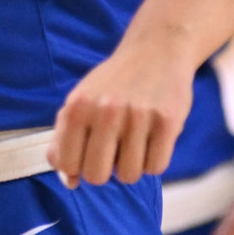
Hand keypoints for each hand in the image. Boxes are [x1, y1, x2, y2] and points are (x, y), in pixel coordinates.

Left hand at [51, 42, 193, 188]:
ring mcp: (137, 116)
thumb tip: (69, 182)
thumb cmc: (113, 84)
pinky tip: (151, 139)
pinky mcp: (167, 122)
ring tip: (133, 141)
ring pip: (129, 175)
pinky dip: (153, 160)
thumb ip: (66, 140)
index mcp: (77, 106)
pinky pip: (156, 167)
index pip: (66, 163)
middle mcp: (105, 111)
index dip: (76, 167)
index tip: (86, 154)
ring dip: (131, 165)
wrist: (156, 51)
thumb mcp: (81, 102)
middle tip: (112, 151)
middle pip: (96, 176)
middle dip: (104, 170)